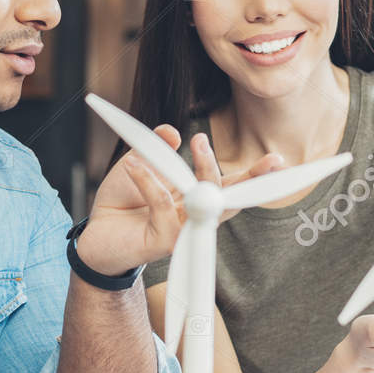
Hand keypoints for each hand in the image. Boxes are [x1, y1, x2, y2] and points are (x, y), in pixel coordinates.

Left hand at [75, 128, 282, 273]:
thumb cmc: (120, 205)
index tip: (278, 161)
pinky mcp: (164, 241)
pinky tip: (134, 165)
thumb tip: (172, 131)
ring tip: (199, 140)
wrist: (94, 237)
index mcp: (197, 198)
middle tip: (269, 158)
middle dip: (253, 178)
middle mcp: (197, 217)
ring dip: (206, 169)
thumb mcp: (138, 165)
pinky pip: (163, 203)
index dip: (256, 175)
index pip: (232, 186)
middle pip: (233, 199)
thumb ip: (156, 148)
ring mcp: (184, 232)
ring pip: (206, 201)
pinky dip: (149, 179)